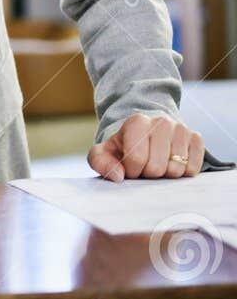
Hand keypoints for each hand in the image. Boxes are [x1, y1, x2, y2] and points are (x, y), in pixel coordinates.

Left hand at [87, 113, 203, 180]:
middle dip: (148, 174)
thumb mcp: (105, 153)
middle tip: (145, 167)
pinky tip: (172, 163)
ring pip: (176, 170)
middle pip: (157, 167)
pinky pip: (193, 169)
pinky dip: (182, 172)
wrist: (147, 135)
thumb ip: (101, 163)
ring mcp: (181, 129)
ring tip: (158, 163)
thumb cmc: (124, 148)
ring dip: (165, 174)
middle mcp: (161, 121)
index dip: (132, 170)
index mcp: (136, 122)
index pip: (136, 158)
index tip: (130, 166)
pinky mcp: (196, 138)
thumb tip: (117, 176)